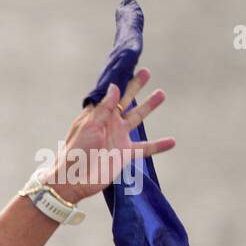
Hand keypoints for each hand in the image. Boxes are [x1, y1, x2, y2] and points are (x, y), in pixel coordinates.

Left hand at [46, 67, 176, 204]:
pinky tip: (172, 141)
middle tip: (146, 72)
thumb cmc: (75, 152)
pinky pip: (146, 148)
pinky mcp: (125, 154)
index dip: (118, 82)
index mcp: (97, 115)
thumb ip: (104, 108)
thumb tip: (116, 87)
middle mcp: (109, 124)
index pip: (110, 95)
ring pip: (137, 118)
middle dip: (135, 87)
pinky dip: (159, 145)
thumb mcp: (89, 127)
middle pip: (126, 101)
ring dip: (149, 106)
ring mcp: (118, 138)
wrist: (73, 180)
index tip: (128, 66)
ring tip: (161, 94)